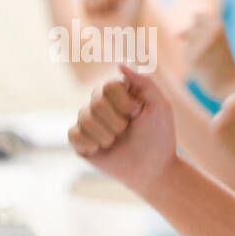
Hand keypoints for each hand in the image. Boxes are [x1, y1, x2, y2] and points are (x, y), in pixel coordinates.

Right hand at [68, 64, 175, 194]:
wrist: (152, 170)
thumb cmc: (159, 137)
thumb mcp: (161, 106)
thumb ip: (144, 82)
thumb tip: (120, 64)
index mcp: (119, 93)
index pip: (108, 86)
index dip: (123, 102)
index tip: (137, 113)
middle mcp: (101, 104)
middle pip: (96, 102)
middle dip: (116, 121)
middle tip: (126, 131)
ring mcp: (89, 122)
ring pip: (84, 118)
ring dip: (105, 135)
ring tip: (115, 142)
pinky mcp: (80, 141)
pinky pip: (73, 134)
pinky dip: (89, 143)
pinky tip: (100, 150)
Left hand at [181, 13, 234, 98]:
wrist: (232, 84)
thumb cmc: (225, 62)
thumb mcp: (216, 40)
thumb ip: (196, 31)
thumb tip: (176, 35)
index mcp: (218, 26)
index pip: (197, 17)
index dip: (200, 28)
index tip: (209, 39)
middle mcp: (210, 32)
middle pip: (190, 30)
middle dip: (197, 41)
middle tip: (211, 53)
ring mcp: (201, 45)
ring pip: (187, 43)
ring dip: (194, 52)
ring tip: (210, 61)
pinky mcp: (193, 58)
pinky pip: (185, 55)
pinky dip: (192, 62)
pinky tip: (205, 68)